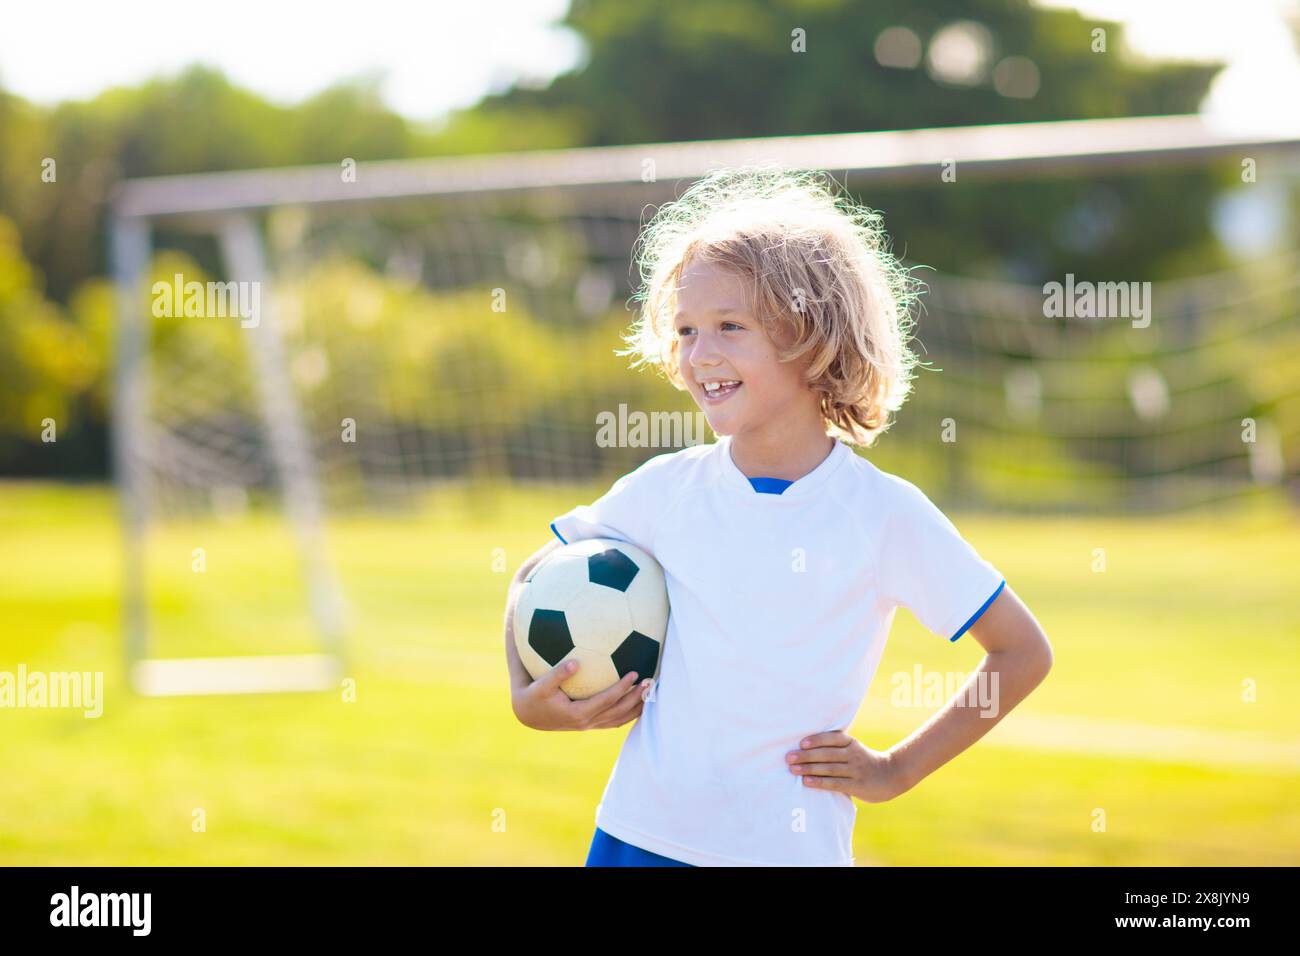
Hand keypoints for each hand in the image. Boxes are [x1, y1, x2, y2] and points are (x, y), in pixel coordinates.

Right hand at [511, 659, 651, 730]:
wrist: (528, 714)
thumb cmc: (533, 695)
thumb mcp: (541, 685)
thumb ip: (557, 674)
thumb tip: (575, 662)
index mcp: (578, 713)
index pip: (607, 701)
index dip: (622, 688)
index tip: (634, 673)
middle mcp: (587, 722)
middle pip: (619, 712)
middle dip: (637, 699)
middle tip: (651, 681)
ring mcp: (590, 725)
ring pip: (619, 719)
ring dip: (636, 708)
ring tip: (651, 692)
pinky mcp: (590, 723)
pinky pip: (614, 720)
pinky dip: (628, 712)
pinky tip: (638, 700)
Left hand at [785, 730, 904, 803]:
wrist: (891, 775)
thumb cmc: (863, 761)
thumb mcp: (853, 748)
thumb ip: (834, 746)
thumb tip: (804, 745)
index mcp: (850, 742)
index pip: (832, 738)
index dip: (817, 740)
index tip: (801, 743)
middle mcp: (853, 754)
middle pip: (827, 754)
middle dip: (806, 755)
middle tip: (788, 757)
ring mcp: (855, 770)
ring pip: (829, 768)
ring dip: (809, 768)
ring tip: (793, 769)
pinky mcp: (856, 785)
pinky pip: (835, 783)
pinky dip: (819, 782)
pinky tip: (807, 781)